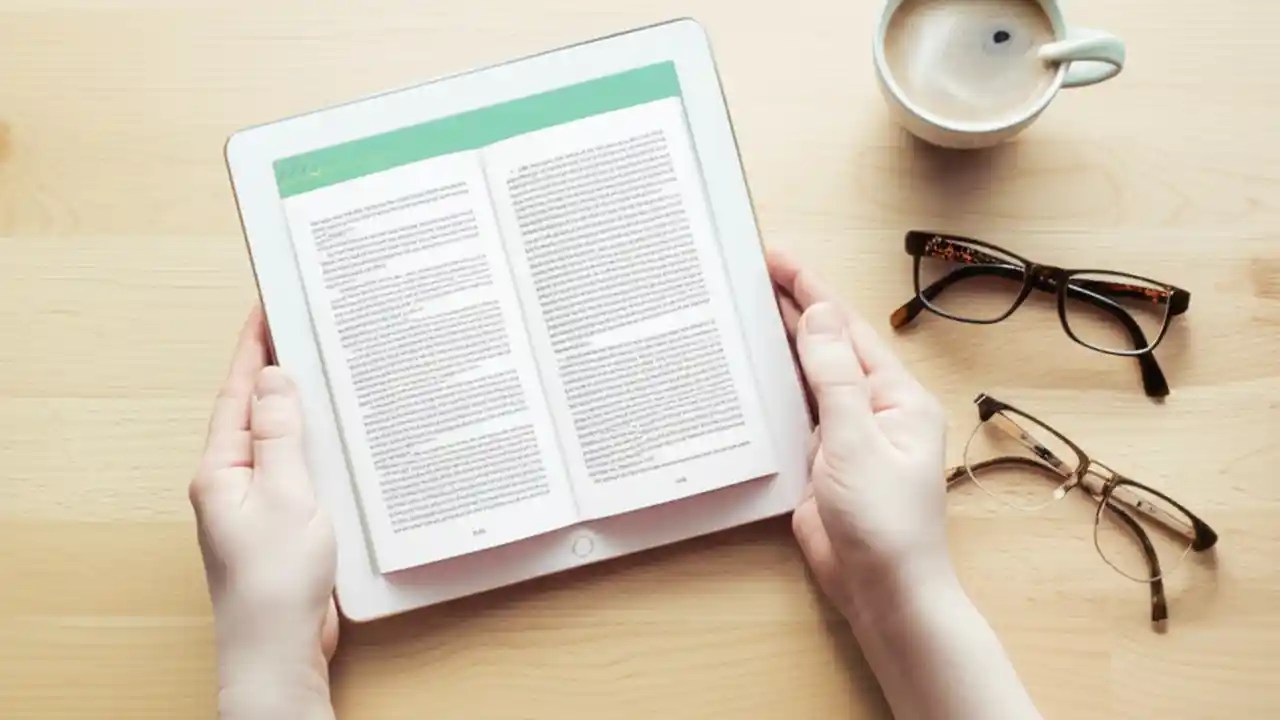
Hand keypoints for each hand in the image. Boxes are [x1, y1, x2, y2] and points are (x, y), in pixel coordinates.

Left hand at [190, 307, 337, 717]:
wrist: (279, 647)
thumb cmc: (274, 579)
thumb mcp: (284, 494)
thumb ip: (279, 433)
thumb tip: (272, 377)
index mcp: (221, 470)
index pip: (236, 393)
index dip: (251, 348)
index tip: (267, 306)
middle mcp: (233, 482)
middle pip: (255, 412)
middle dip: (277, 369)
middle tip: (302, 327)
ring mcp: (257, 504)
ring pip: (280, 441)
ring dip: (300, 408)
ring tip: (326, 369)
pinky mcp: (282, 524)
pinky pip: (297, 470)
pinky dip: (316, 447)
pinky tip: (339, 438)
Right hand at [767, 249, 952, 621]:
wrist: (882, 590)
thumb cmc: (885, 523)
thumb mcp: (856, 441)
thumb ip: (834, 377)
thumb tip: (818, 315)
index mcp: (896, 397)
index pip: (848, 330)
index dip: (812, 291)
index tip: (778, 259)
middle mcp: (873, 409)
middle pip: (828, 346)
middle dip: (794, 307)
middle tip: (754, 270)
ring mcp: (846, 435)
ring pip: (808, 377)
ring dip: (780, 344)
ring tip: (746, 306)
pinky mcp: (821, 461)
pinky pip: (795, 413)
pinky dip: (773, 388)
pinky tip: (751, 369)